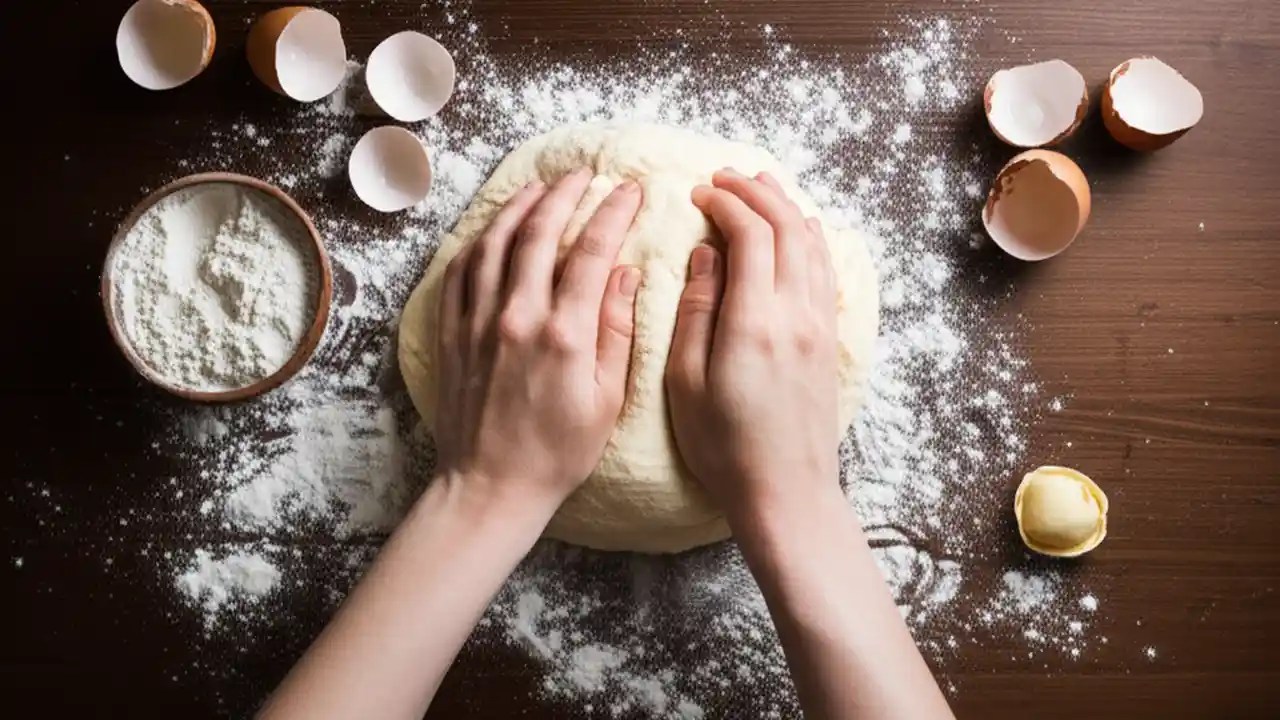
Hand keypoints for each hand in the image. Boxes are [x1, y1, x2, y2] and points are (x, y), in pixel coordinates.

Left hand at [434, 169, 642, 507]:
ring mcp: (477, 322)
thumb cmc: (558, 453)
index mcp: (564, 334)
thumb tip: (625, 274)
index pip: (593, 252)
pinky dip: (477, 240)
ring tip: (540, 187)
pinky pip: (459, 271)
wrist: (490, 486)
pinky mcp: (450, 334)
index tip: (629, 192)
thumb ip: (617, 331)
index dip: (613, 213)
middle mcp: (516, 317)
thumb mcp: (607, 400)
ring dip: (518, 205)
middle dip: (565, 193)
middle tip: (584, 174)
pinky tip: (492, 229)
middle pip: (539, 232)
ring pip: (494, 241)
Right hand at [666, 168, 840, 520]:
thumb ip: (696, 310)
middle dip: (756, 192)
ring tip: (761, 186)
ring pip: (811, 244)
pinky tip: (798, 229)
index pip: (750, 234)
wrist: (786, 492)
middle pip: (786, 227)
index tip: (697, 192)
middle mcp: (795, 314)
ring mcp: (818, 326)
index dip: (724, 203)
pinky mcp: (826, 341)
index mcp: (755, 321)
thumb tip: (707, 254)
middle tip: (725, 177)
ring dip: (785, 206)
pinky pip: (823, 271)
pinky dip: (809, 237)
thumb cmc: (724, 446)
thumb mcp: (686, 382)